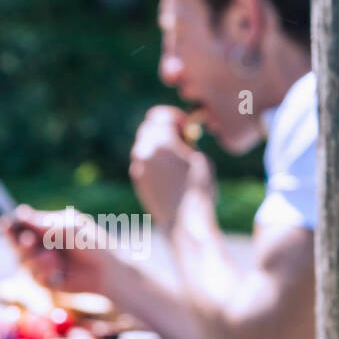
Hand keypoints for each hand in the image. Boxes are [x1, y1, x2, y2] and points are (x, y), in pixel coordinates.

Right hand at [0, 205, 119, 295]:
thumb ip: (43, 223)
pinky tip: (59, 272)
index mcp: (45, 227)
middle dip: (20, 245)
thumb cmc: (91, 243)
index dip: (10, 226)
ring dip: (37, 261)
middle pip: (16, 244)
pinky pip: (35, 278)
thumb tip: (19, 212)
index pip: (21, 225)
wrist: (107, 271)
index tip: (5, 224)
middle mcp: (41, 245)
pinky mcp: (46, 280)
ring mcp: (42, 263)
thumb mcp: (67, 228)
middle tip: (29, 243)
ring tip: (54, 259)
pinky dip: (45, 274)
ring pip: (23, 263)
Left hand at [130, 106, 215, 229]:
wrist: (185, 222)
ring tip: (175, 155)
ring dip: (157, 143)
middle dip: (163, 127)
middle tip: (180, 136)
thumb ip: (188, 143)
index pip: (160, 116)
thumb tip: (183, 138)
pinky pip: (143, 161)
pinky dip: (153, 159)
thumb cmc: (199, 190)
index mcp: (161, 142)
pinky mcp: (137, 180)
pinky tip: (168, 171)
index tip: (185, 124)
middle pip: (148, 128)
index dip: (174, 116)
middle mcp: (145, 152)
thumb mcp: (201, 159)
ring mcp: (138, 167)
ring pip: (144, 145)